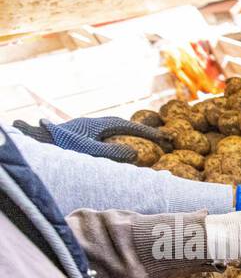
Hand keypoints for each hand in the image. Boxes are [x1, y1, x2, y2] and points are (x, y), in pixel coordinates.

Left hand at [12, 116, 169, 162]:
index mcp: (98, 125)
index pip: (128, 125)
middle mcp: (93, 124)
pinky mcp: (82, 137)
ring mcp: (87, 130)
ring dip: (132, 134)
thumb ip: (113, 152)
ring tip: (146, 142)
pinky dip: (121, 139)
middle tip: (161, 139)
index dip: (147, 132)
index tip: (164, 138)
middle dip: (143, 131)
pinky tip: (123, 148)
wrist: (39, 145)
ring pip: (115, 129)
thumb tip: (135, 153)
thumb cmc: (62, 149)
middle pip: (123, 125)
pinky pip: (108, 136)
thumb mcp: (90, 151)